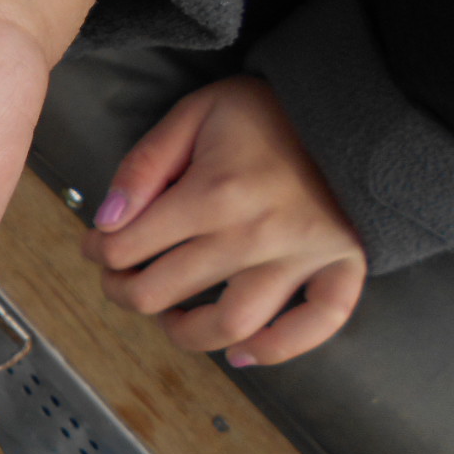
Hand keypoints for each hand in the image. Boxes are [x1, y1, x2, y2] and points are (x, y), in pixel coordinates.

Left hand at [81, 75, 366, 367]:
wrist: (355, 101)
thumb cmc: (270, 109)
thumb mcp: (196, 114)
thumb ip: (144, 165)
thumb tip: (107, 222)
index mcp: (214, 194)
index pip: (125, 249)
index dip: (98, 250)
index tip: (99, 244)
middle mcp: (254, 235)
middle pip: (160, 294)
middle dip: (123, 290)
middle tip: (122, 278)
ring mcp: (301, 257)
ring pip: (229, 325)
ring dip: (185, 332)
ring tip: (172, 315)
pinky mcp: (343, 265)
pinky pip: (316, 324)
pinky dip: (278, 348)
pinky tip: (242, 351)